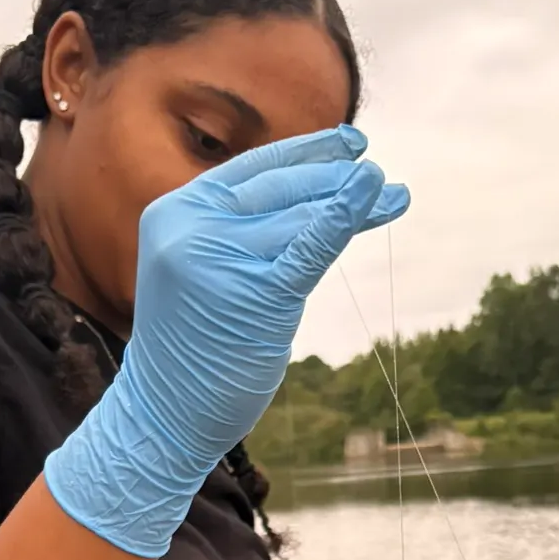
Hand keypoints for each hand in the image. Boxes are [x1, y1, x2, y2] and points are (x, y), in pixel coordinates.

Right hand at [44, 125, 408, 556]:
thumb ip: (240, 233)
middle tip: (380, 175)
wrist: (165, 413)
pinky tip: (371, 197)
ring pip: (302, 218)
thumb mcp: (204, 273)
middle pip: (281, 190)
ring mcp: (221, 257)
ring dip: (352, 203)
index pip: (252, 171)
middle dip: (336, 179)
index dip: (306, 153)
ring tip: (393, 193)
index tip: (351, 146)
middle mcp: (193, 226)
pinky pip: (309, 248)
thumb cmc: (194, 347)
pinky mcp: (254, 292)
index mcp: (175, 211)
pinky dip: (343, 220)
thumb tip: (313, 199)